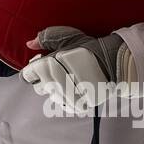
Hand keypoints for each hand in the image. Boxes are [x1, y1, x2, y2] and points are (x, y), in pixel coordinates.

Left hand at [20, 26, 136, 113]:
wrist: (116, 62)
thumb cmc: (89, 47)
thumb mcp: (66, 37)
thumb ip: (46, 38)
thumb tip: (29, 44)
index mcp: (48, 65)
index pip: (28, 75)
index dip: (34, 71)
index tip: (43, 66)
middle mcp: (55, 83)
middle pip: (40, 88)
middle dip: (47, 80)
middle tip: (61, 72)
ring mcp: (66, 97)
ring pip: (53, 98)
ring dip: (59, 90)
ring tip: (72, 80)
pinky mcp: (79, 106)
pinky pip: (66, 106)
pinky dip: (70, 100)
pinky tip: (77, 90)